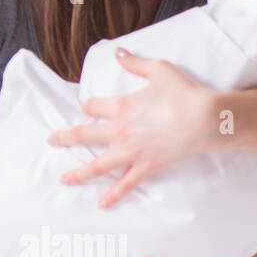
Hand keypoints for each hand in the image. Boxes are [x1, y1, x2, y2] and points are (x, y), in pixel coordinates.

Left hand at [47, 48, 219, 207]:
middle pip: (84, 135)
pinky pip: (126, 184)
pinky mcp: (146, 166)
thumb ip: (135, 62)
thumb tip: (118, 52)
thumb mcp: (158, 70)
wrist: (205, 119)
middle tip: (51, 141)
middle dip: (65, 138)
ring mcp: (131, 151)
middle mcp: (120, 130)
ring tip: (63, 179)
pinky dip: (113, 195)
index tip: (88, 108)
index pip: (93, 106)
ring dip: (78, 173)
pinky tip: (101, 205)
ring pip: (98, 165)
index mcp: (120, 106)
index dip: (89, 106)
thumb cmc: (183, 93)